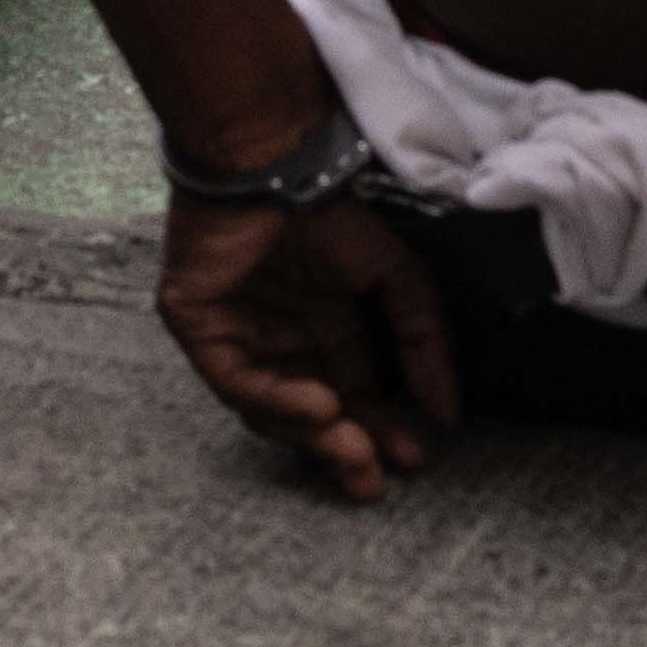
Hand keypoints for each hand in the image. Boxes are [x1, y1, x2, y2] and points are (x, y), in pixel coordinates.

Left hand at [155, 192, 457, 503]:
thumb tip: (447, 412)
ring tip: (354, 445)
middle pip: (310, 414)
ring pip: (270, 410)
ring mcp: (235, 336)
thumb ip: (424, 339)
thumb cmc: (329, 211)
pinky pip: (235, 380)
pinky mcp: (198, 327)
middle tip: (374, 482)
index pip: (350, 395)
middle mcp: (278, 340)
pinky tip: (320, 404)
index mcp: (321, 329)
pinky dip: (277, 399)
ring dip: (314, 434)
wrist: (271, 164)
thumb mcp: (394, 276)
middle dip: (345, 449)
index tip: (413, 459)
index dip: (380, 429)